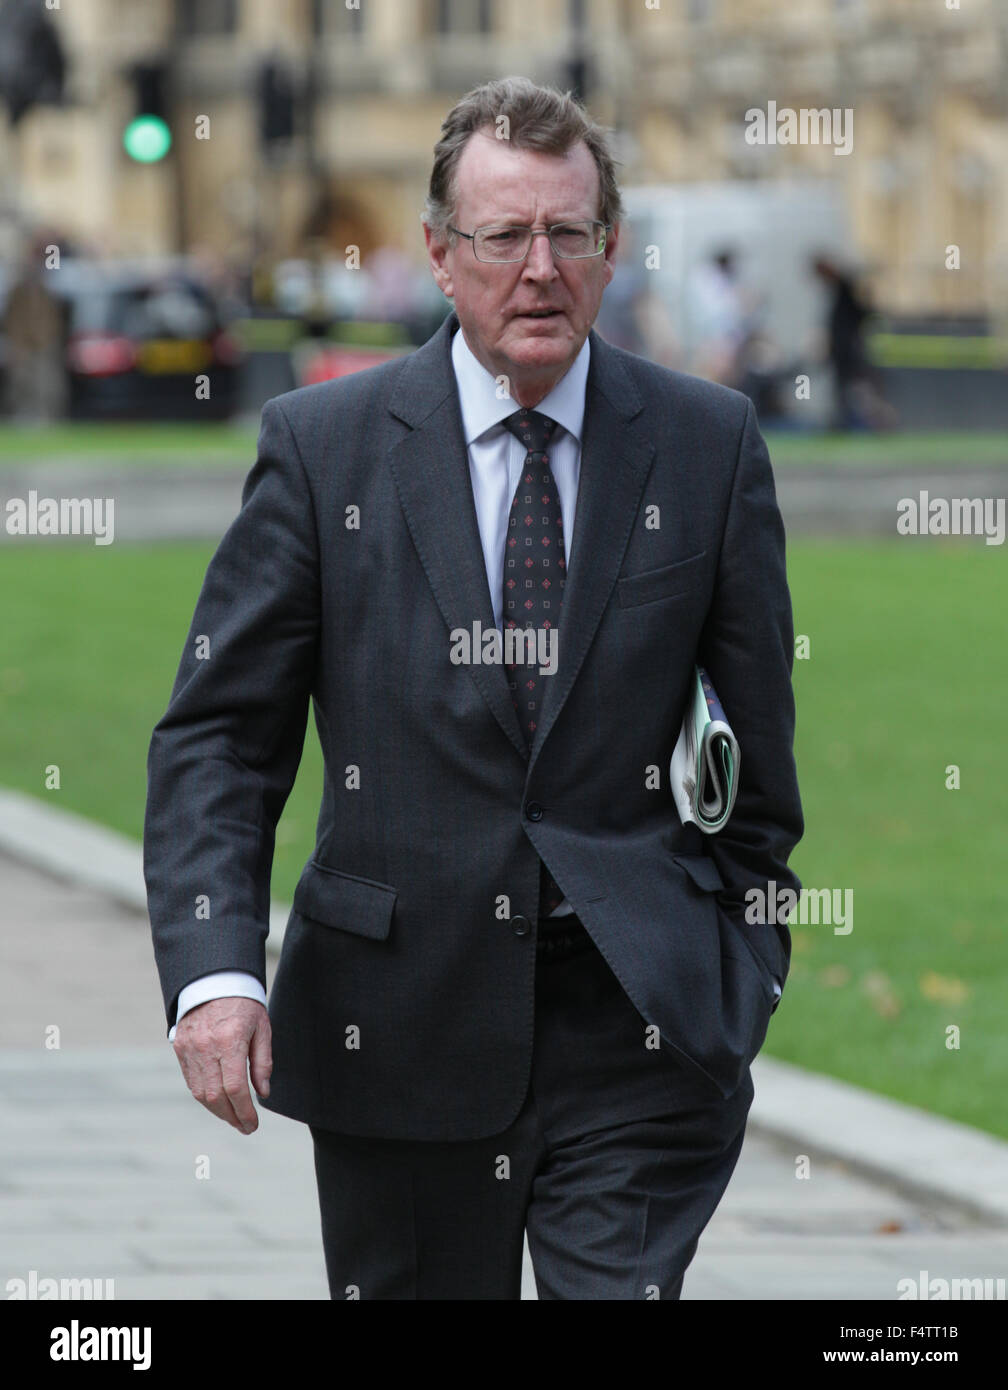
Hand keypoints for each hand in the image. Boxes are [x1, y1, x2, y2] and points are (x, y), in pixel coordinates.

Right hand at [172, 997, 271, 1133]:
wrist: (214, 980)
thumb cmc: (244, 1004)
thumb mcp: (262, 1028)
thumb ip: (263, 1062)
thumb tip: (263, 1093)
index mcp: (230, 1041)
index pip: (236, 1089)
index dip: (244, 1112)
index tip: (253, 1124)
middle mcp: (206, 1047)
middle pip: (215, 1096)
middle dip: (231, 1117)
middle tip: (245, 1126)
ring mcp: (189, 1048)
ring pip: (200, 1093)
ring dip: (217, 1110)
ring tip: (233, 1117)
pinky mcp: (180, 1047)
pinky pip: (191, 1081)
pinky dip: (205, 1095)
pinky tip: (218, 1101)